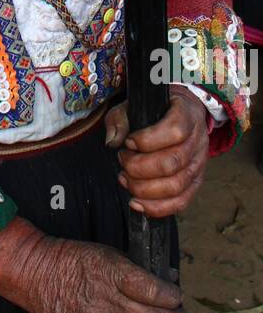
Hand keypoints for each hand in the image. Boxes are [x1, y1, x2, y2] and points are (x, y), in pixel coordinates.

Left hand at [104, 86, 208, 217]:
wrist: (185, 115)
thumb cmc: (157, 111)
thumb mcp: (137, 104)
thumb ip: (121, 118)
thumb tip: (113, 141)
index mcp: (187, 115)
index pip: (174, 130)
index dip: (147, 140)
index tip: (128, 142)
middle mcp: (197, 141)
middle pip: (172, 162)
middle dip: (139, 168)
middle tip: (123, 161)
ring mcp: (199, 164)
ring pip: (176, 185)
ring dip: (144, 188)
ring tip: (125, 179)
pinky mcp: (196, 183)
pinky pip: (181, 202)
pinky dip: (157, 207)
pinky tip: (137, 203)